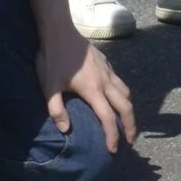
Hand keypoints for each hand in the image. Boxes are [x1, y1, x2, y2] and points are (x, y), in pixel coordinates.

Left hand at [37, 24, 137, 146]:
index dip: (112, 136)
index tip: (113, 150)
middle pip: (126, 106)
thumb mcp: (48, 86)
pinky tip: (116, 97)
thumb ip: (56, 109)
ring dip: (129, 109)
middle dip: (131, 125)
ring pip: (126, 92)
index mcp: (93, 90)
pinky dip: (123, 94)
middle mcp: (106, 81)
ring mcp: (108, 70)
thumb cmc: (52, 58)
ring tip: (126, 121)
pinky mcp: (106, 62)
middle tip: (131, 140)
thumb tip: (66, 129)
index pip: (108, 118)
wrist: (59, 31)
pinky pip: (120, 81)